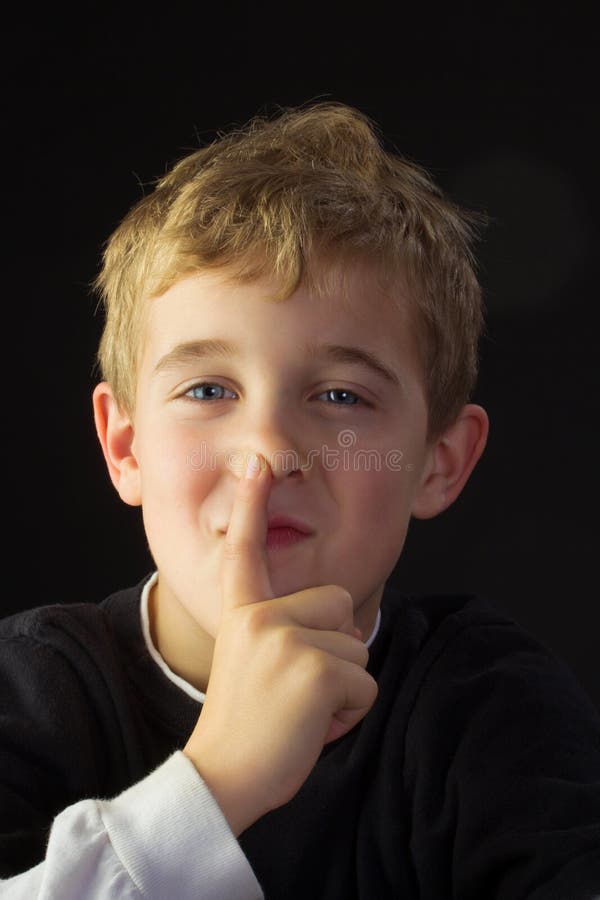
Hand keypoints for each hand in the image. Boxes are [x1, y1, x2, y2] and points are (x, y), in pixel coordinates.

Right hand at [183, 453, 377, 834]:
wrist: (224, 776)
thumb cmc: (246, 726)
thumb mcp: (254, 665)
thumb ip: (285, 634)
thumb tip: (346, 630)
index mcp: (243, 612)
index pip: (246, 550)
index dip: (251, 505)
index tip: (256, 464)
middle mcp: (261, 616)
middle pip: (339, 603)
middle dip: (337, 647)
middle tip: (298, 688)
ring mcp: (286, 639)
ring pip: (357, 649)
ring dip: (343, 688)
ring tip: (301, 712)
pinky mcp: (315, 669)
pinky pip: (365, 685)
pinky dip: (350, 713)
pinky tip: (312, 727)